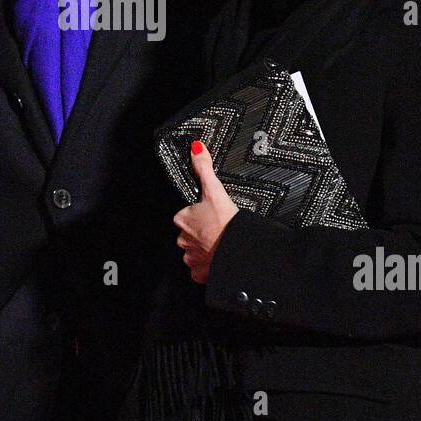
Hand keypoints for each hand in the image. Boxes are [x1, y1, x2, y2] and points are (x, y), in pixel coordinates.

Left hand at [173, 140, 238, 283]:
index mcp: (182, 219)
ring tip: (219, 243)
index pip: (185, 214)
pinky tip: (218, 257)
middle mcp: (183, 239)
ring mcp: (191, 257)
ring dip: (204, 248)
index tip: (210, 214)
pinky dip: (208, 265)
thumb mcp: (215, 189)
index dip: (198, 213)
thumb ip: (203, 168)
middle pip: (189, 233)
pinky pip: (200, 269)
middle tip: (217, 229)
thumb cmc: (226, 223)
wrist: (238, 251)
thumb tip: (196, 148)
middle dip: (200, 232)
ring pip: (194, 251)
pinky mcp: (200, 272)